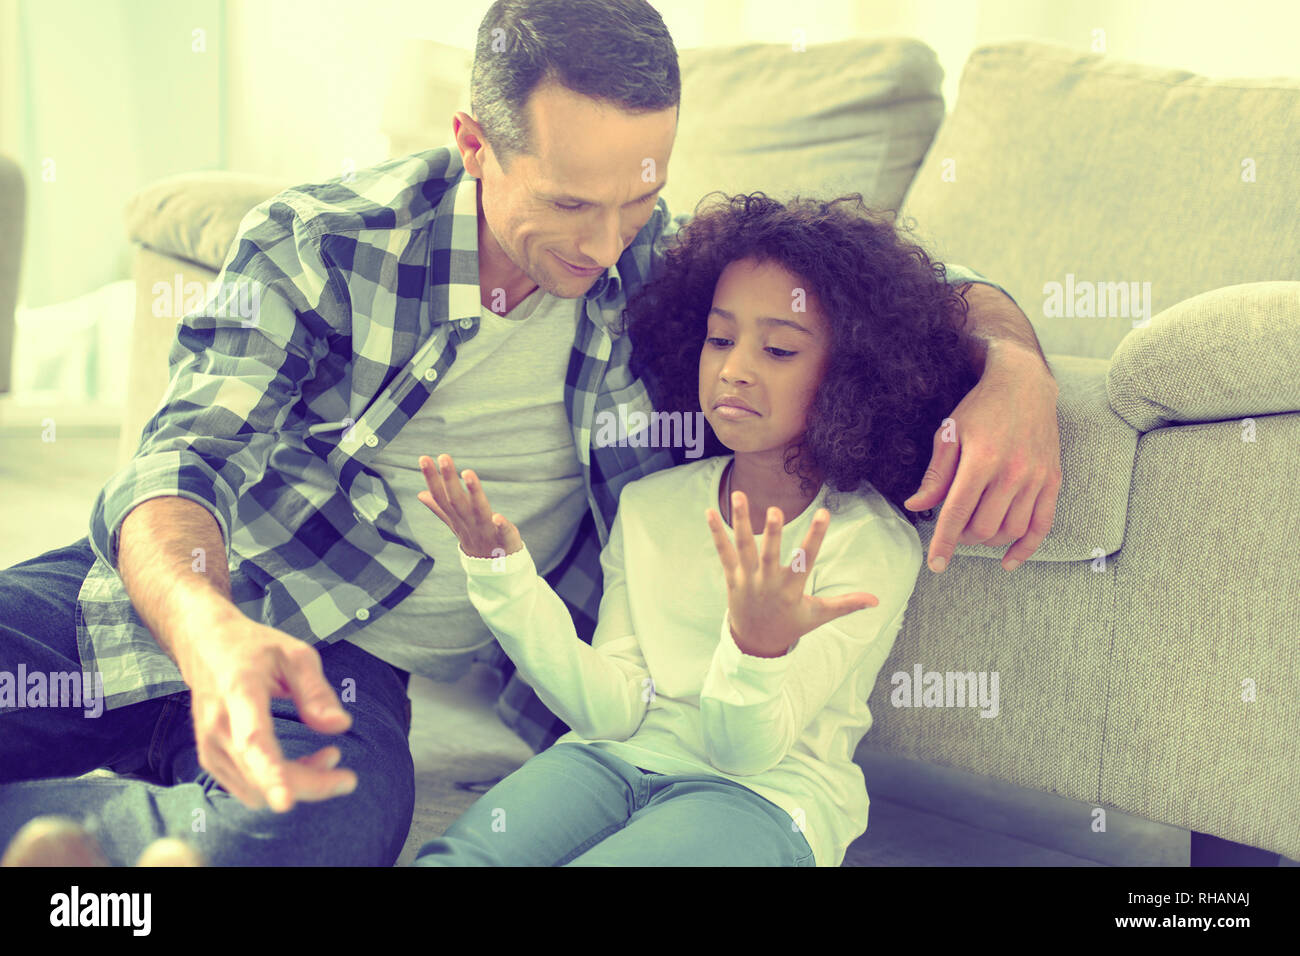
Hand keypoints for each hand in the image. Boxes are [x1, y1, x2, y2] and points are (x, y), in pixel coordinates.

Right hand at [175, 613, 355, 813]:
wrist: (205, 646)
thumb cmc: (254, 648)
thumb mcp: (295, 655)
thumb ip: (317, 692)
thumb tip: (340, 726)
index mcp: (239, 692)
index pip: (252, 740)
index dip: (270, 773)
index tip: (285, 802)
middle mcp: (217, 725)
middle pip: (260, 774)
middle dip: (308, 785)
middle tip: (347, 779)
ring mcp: (209, 746)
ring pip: (256, 789)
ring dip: (297, 784)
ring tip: (329, 756)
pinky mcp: (211, 759)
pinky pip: (248, 788)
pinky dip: (279, 784)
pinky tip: (304, 764)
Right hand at [417, 453, 522, 559]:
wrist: (495, 570)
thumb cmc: (475, 540)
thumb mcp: (456, 524)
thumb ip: (440, 509)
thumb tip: (420, 494)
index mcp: (457, 519)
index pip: (441, 497)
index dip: (431, 479)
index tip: (423, 458)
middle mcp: (469, 524)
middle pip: (457, 502)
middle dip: (449, 480)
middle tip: (443, 457)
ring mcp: (487, 532)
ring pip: (478, 511)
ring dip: (473, 493)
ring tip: (468, 473)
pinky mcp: (506, 540)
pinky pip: (503, 533)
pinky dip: (501, 525)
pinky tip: (499, 516)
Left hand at [705, 492, 877, 657]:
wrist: (755, 644)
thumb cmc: (791, 625)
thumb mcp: (819, 615)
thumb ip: (846, 604)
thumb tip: (876, 601)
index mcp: (791, 590)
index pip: (805, 560)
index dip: (815, 537)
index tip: (824, 513)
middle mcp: (767, 583)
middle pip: (768, 555)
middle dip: (771, 533)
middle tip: (774, 510)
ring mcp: (746, 579)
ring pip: (742, 547)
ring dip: (739, 521)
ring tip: (737, 494)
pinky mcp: (732, 577)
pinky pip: (723, 551)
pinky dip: (716, 532)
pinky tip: (709, 511)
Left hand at [904, 344, 1061, 572]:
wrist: (1025, 385)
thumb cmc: (981, 408)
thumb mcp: (949, 434)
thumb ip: (936, 475)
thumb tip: (916, 506)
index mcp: (981, 460)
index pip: (958, 513)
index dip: (944, 543)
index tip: (935, 564)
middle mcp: (1012, 473)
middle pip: (984, 527)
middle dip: (964, 538)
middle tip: (955, 530)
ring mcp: (1037, 478)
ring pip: (1011, 530)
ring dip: (989, 541)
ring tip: (975, 531)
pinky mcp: (1053, 481)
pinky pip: (1042, 526)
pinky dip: (1025, 548)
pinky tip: (1008, 560)